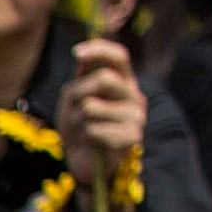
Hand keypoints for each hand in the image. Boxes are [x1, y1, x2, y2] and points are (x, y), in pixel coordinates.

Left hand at [56, 38, 145, 189]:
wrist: (84, 161)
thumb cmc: (79, 125)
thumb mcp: (75, 96)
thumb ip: (82, 75)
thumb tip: (82, 53)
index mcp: (124, 81)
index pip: (120, 57)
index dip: (99, 50)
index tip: (76, 53)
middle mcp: (134, 95)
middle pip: (103, 79)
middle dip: (78, 93)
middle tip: (75, 109)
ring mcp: (137, 116)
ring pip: (92, 106)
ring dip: (77, 119)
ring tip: (82, 129)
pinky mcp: (132, 137)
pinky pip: (95, 129)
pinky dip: (85, 136)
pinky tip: (91, 142)